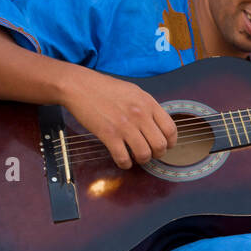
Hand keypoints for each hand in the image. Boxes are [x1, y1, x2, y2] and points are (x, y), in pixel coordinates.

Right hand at [60, 67, 177, 168]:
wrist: (79, 86)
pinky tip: (123, 160)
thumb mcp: (133, 91)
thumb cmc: (105, 88)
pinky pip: (123, 158)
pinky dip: (125, 164)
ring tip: (136, 157)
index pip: (170, 129)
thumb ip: (147, 107)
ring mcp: (124, 126)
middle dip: (157, 154)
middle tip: (150, 153)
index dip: (170, 142)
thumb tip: (157, 124)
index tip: (165, 145)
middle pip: (160, 145)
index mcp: (148, 103)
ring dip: (142, 160)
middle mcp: (140, 115)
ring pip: (144, 154)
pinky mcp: (108, 135)